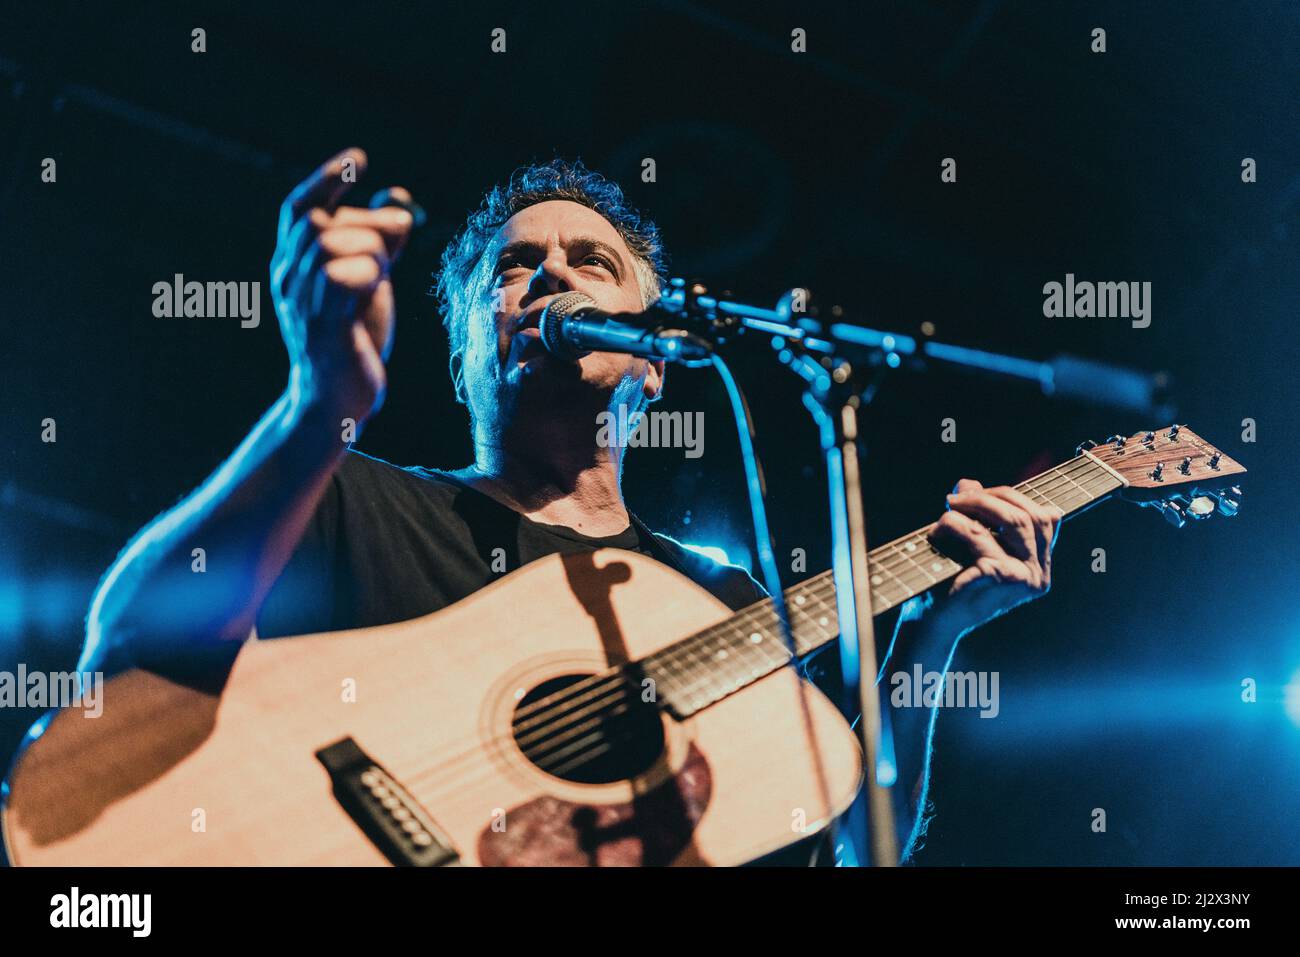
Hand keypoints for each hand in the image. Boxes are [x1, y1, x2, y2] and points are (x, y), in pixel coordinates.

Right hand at [271, 147, 413, 422]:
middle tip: (398, 243)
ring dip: (372, 253)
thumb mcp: (365, 283)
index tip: (357, 159)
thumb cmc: (351, 338)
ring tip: (381, 278)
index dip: (325, 180)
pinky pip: (341, 280)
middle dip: (367, 224)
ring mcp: (303, 306)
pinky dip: (367, 276)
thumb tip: (398, 204)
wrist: (333, 401)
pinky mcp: (325, 330)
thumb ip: (376, 245)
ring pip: (332, 246)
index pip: (298, 209)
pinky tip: (374, 291)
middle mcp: (289, 281)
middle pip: (320, 223)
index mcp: (293, 266)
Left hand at [922, 479, 1062, 640]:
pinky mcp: (999, 577)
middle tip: (957, 497)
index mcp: (1039, 568)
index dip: (1014, 498)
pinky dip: (953, 526)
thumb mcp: (969, 546)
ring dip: (974, 506)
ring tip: (948, 507)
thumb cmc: (949, 584)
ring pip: (1009, 520)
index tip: (980, 493)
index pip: (1046, 519)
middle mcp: (1039, 575)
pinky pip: (978, 535)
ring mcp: (1023, 578)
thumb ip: (977, 516)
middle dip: (991, 497)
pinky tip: (935, 533)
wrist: (929, 625)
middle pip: (1028, 516)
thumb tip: (970, 482)